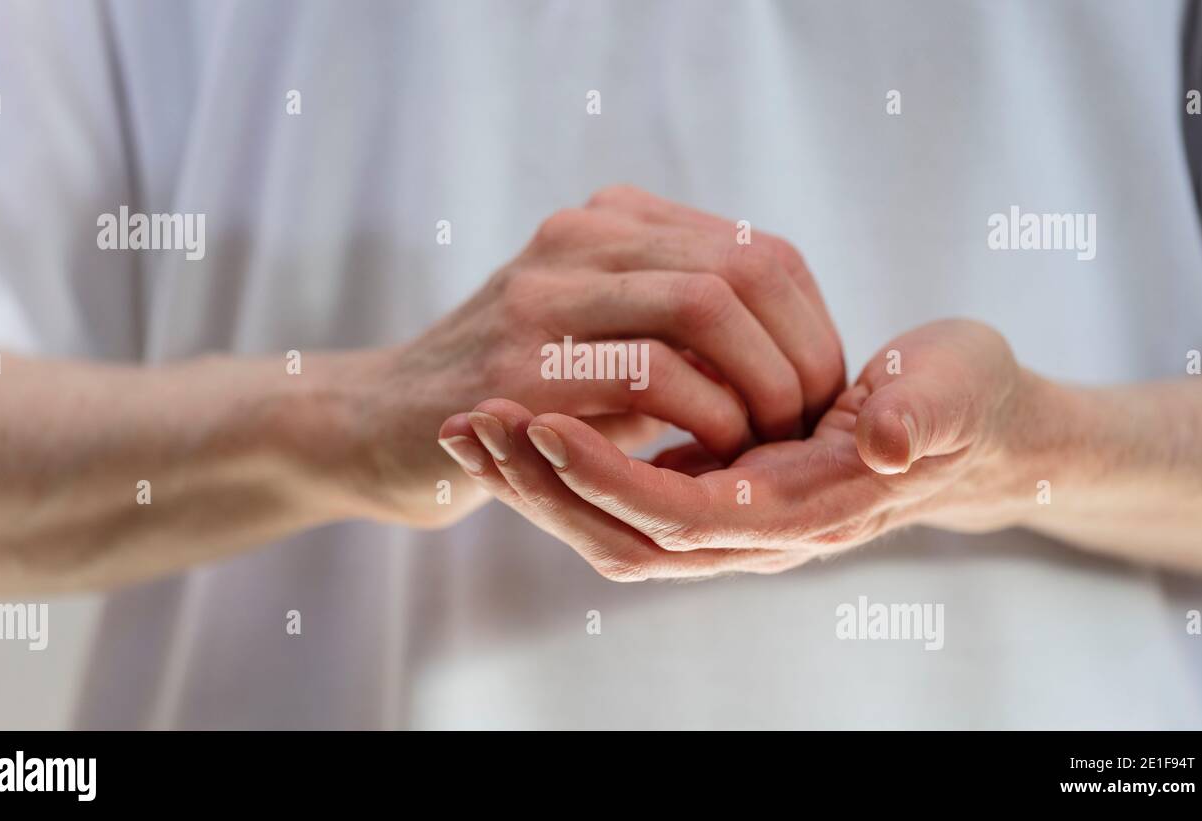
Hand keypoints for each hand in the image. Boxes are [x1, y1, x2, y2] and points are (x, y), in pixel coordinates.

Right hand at [322, 186, 842, 526]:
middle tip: (804, 429)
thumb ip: (681, 330)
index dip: (811, 329)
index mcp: (610, 224)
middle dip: (799, 359)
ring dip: (760, 390)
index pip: (757, 252)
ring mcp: (544, 295)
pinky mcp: (517, 368)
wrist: (383, 426)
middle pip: (744, 269)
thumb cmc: (517, 400)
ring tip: (761, 449)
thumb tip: (797, 358)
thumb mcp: (603, 341)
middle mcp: (579, 238)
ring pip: (707, 306)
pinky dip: (707, 421)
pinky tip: (704, 464)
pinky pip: (651, 374)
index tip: (818, 396)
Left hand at [441, 319, 1040, 579]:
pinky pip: (629, 489)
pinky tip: (524, 418)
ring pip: (614, 521)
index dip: (610, 476)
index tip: (539, 422)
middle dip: (546, 483)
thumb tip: (884, 442)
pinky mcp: (718, 482)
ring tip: (475, 424)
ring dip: (542, 478)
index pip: (686, 515)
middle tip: (475, 422)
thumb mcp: (957, 396)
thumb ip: (923, 419)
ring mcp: (732, 508)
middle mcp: (757, 526)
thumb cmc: (966, 403)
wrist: (971, 425)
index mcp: (806, 509)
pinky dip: (570, 463)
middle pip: (628, 531)